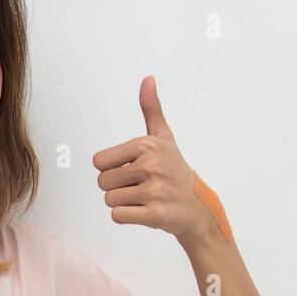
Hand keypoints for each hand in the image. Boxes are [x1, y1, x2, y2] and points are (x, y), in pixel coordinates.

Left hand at [92, 76, 218, 243]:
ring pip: (109, 200)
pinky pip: (118, 216)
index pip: (99, 162)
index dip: (111, 169)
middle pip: (102, 183)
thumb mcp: (163, 137)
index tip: (132, 170)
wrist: (197, 206)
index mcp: (146, 145)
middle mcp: (151, 166)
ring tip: (145, 198)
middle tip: (140, 187)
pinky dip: (127, 217)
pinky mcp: (155, 214)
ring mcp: (154, 191)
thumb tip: (148, 79)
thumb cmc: (174, 169)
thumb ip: (151, 109)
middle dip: (117, 188)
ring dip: (123, 203)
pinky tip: (146, 211)